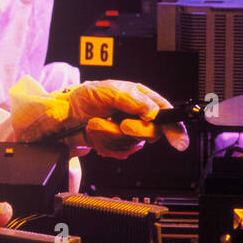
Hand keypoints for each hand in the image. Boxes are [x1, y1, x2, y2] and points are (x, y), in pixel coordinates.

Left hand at [62, 80, 188, 158]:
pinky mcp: (116, 145)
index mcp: (142, 99)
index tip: (178, 142)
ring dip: (111, 134)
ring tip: (98, 123)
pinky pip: (118, 151)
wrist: (65, 115)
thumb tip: (152, 112)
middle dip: (134, 130)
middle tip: (121, 124)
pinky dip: (104, 143)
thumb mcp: (108, 91)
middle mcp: (138, 116)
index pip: (166, 114)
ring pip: (132, 144)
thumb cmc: (85, 98)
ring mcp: (127, 132)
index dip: (174, 129)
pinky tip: (97, 133)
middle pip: (152, 133)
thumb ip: (132, 100)